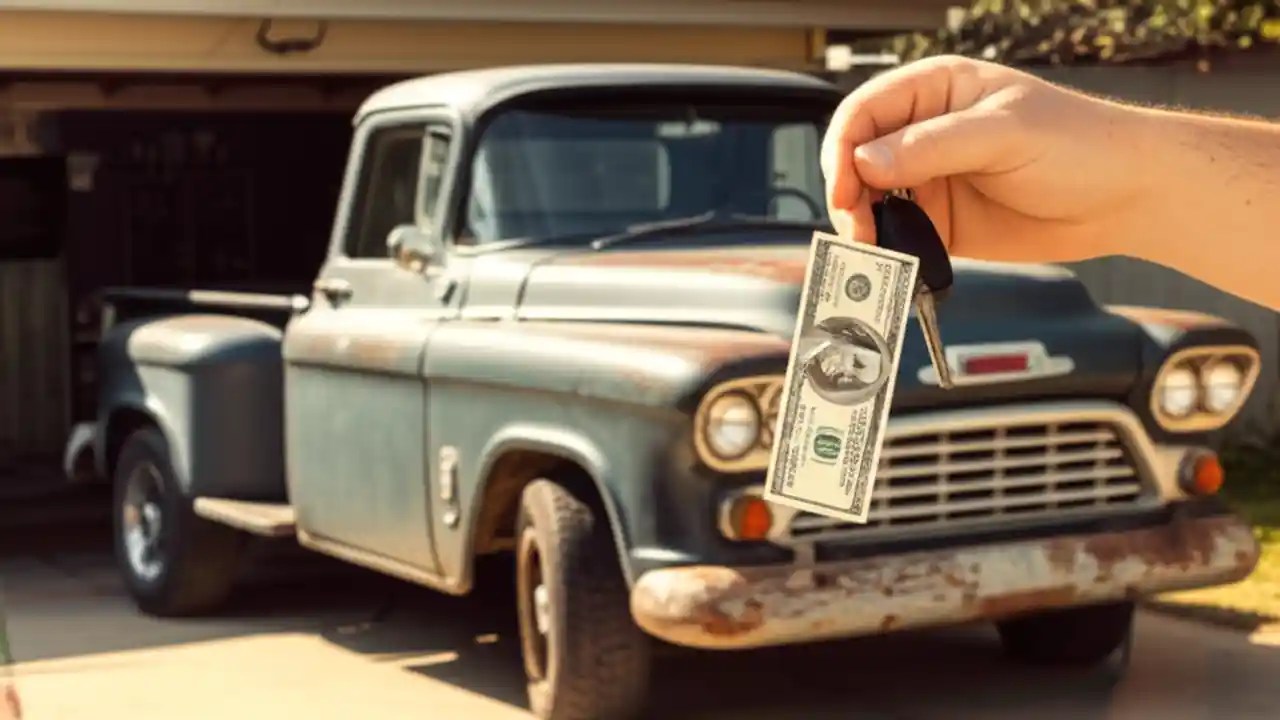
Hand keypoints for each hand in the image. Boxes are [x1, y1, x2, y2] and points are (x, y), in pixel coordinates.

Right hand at [821, 55, 1150, 263]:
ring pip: (869, 202)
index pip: (863, 113)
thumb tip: (866, 163)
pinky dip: (887, 252)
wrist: (1126, 197)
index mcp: (934, 91)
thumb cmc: (1079, 144)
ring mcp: (930, 180)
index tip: (847, 187)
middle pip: (855, 160)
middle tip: (858, 226)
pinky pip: (898, 238)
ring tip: (873, 249)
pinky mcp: (940, 224)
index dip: (844, 148)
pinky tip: (893, 261)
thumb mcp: (1004, 133)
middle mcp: (923, 134)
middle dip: (847, 193)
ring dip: (862, 227)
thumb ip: (933, 146)